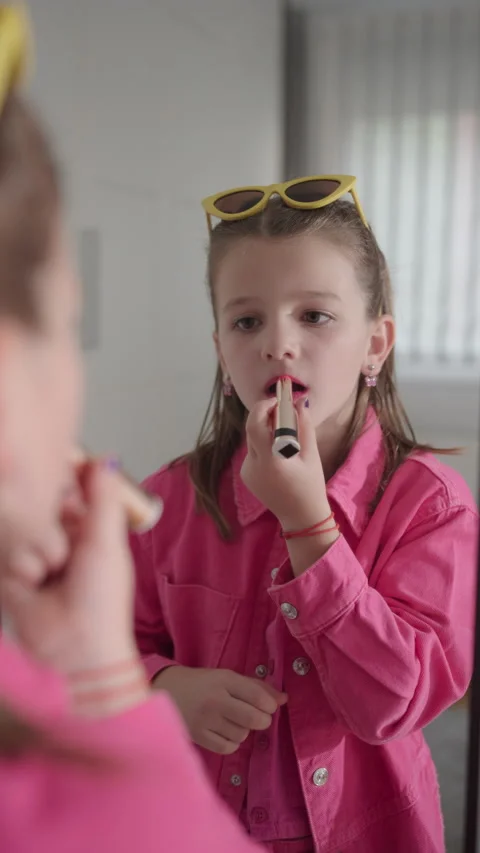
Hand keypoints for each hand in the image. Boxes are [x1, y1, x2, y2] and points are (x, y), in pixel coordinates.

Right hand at [0, 459, 138, 674]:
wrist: (75, 648)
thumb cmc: (100, 598)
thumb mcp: (106, 542)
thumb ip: (101, 499)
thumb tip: (104, 457)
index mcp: (85, 528)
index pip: (66, 490)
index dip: (61, 484)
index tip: (56, 475)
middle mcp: (56, 538)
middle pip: (37, 506)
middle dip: (45, 521)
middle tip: (61, 549)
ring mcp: (32, 556)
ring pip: (20, 528)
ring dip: (37, 550)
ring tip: (51, 575)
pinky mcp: (10, 575)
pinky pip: (9, 554)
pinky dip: (22, 569)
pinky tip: (34, 586)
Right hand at [153, 666, 286, 754]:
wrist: (166, 690)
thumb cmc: (202, 682)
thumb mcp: (227, 677)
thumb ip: (256, 687)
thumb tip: (284, 699)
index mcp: (223, 680)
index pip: (257, 696)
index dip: (269, 704)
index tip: (269, 706)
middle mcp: (215, 700)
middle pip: (253, 719)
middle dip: (262, 720)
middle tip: (257, 716)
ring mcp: (205, 720)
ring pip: (242, 734)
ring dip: (244, 730)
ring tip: (233, 720)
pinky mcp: (198, 737)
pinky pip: (229, 747)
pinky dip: (232, 742)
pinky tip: (225, 731)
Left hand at [241, 398, 330, 529]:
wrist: (300, 517)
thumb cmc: (311, 486)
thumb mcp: (311, 455)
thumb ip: (304, 426)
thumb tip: (299, 401)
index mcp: (271, 460)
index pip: (255, 424)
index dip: (264, 407)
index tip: (278, 401)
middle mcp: (253, 465)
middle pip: (251, 429)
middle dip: (266, 416)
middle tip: (283, 412)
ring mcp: (246, 471)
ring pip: (252, 439)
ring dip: (265, 431)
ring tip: (285, 436)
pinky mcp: (245, 475)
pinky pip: (253, 452)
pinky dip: (264, 445)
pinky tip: (279, 455)